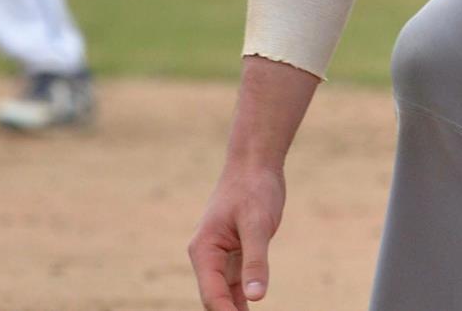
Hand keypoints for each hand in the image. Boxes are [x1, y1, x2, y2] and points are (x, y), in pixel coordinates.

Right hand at [188, 162, 285, 309]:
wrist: (255, 164)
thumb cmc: (254, 189)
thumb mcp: (257, 224)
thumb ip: (256, 261)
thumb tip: (257, 298)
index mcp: (204, 250)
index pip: (212, 295)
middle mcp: (207, 256)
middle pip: (214, 299)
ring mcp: (220, 256)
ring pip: (225, 294)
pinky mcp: (235, 253)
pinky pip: (236, 284)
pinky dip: (243, 299)